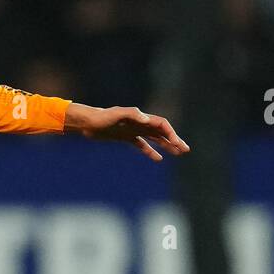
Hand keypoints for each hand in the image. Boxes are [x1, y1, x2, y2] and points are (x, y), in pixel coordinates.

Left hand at [65, 104, 189, 161]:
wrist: (88, 123)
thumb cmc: (101, 117)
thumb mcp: (115, 114)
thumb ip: (131, 114)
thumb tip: (146, 119)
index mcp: (140, 117)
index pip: (161, 124)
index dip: (171, 133)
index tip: (177, 144)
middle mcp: (140, 123)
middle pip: (162, 132)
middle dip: (174, 140)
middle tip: (185, 150)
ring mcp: (134, 131)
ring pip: (155, 139)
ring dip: (167, 146)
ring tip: (178, 154)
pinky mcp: (127, 138)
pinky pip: (143, 145)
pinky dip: (151, 151)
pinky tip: (158, 159)